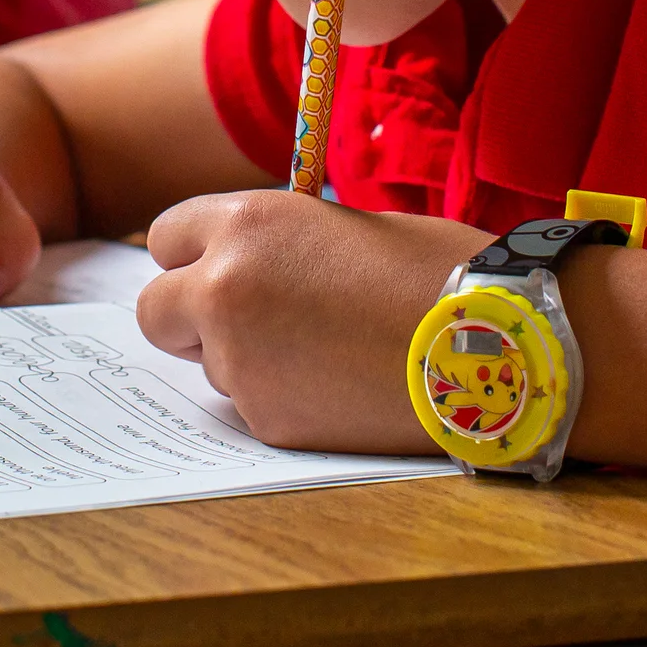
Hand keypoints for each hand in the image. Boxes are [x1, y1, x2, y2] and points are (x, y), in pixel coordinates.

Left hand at [136, 192, 487, 452]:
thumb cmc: (434, 271)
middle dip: (190, 316)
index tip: (214, 267)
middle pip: (157, 311)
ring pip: (209, 364)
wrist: (489, 342)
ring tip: (327, 351)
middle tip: (247, 320)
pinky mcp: (267, 420)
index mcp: (245, 225)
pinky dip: (286, 399)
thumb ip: (275, 245)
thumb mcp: (338, 226)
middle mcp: (224, 290)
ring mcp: (240, 361)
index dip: (192, 255)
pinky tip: (343, 385)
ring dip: (245, 359)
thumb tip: (240, 266)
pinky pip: (254, 405)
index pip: (166, 237)